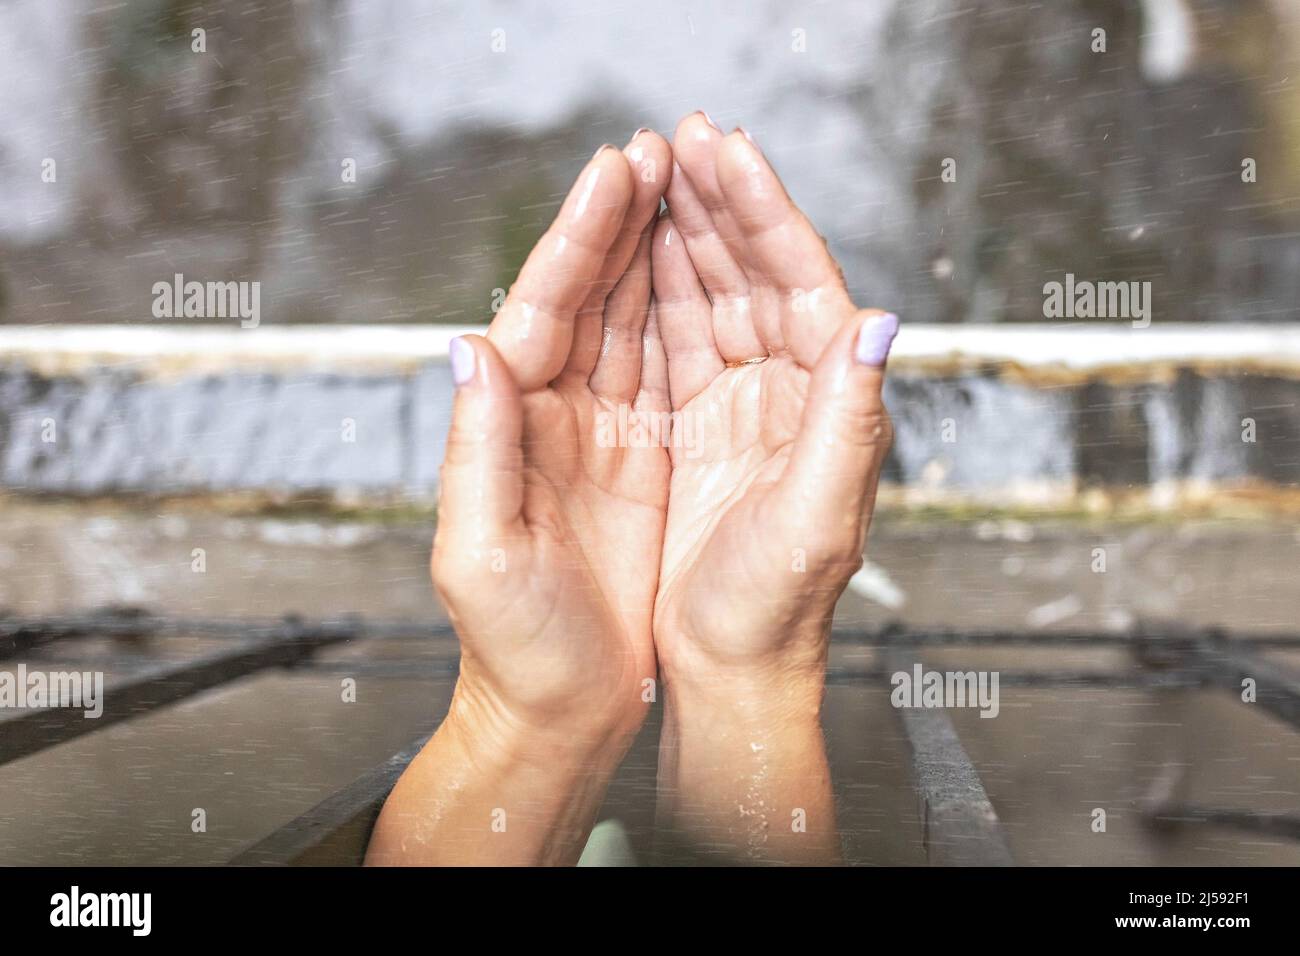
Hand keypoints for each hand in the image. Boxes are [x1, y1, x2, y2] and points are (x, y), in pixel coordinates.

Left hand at [368, 131, 672, 864]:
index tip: (617, 171)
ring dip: (651, 248)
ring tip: (683, 183)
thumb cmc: (515, 648)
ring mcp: (599, 431)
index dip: (580, 237)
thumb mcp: (482, 556)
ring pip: (627, 318)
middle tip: (658, 148)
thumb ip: (477, 451)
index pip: (544, 309)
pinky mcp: (640, 457)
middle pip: (587, 295)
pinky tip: (700, 268)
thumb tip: (468, 350)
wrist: (561, 710)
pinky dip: (680, 311)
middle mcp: (550, 415)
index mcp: (511, 425)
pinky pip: (663, 366)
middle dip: (619, 220)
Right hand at [649, 113, 897, 862]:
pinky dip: (655, 288)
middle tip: (682, 137)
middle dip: (721, 201)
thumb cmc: (778, 609)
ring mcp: (742, 402)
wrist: (731, 668)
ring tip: (654, 173)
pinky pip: (674, 337)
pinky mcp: (698, 424)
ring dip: (686, 231)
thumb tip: (884, 325)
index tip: (728, 151)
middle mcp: (791, 390)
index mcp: (828, 401)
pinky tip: (636, 250)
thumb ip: (850, 420)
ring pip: (713, 294)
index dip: (765, 212)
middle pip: (755, 271)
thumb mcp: (817, 519)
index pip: (802, 281)